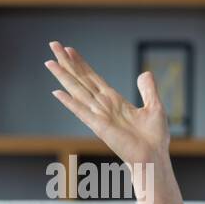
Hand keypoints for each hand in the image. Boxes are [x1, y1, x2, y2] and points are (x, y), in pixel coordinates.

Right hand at [44, 40, 169, 167]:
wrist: (154, 158)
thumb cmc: (154, 138)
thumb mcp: (154, 106)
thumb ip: (148, 89)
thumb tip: (144, 73)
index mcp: (114, 101)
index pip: (92, 78)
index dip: (81, 63)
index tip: (69, 49)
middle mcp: (103, 106)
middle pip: (81, 79)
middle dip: (67, 62)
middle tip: (53, 45)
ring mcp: (99, 116)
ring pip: (77, 91)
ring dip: (63, 76)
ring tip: (49, 62)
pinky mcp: (100, 127)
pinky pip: (82, 112)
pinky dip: (69, 102)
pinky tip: (57, 92)